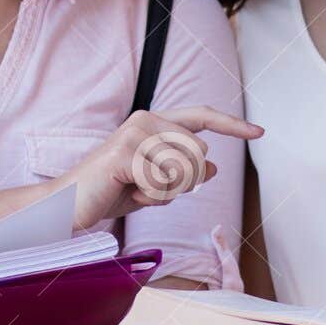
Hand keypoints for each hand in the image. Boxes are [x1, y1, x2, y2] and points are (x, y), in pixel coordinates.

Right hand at [69, 107, 262, 228]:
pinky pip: (163, 182)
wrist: (65, 206)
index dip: (232, 125)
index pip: (201, 118)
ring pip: (183, 171)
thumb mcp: (154, 187)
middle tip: (147, 189)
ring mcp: (134, 133)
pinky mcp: (124, 153)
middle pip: (198, 154)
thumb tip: (214, 165)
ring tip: (133, 190)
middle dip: (182, 183)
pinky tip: (125, 193)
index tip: (260, 132)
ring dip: (164, 193)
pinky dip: (150, 197)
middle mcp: (145, 120)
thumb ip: (182, 175)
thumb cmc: (108, 193)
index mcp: (153, 123)